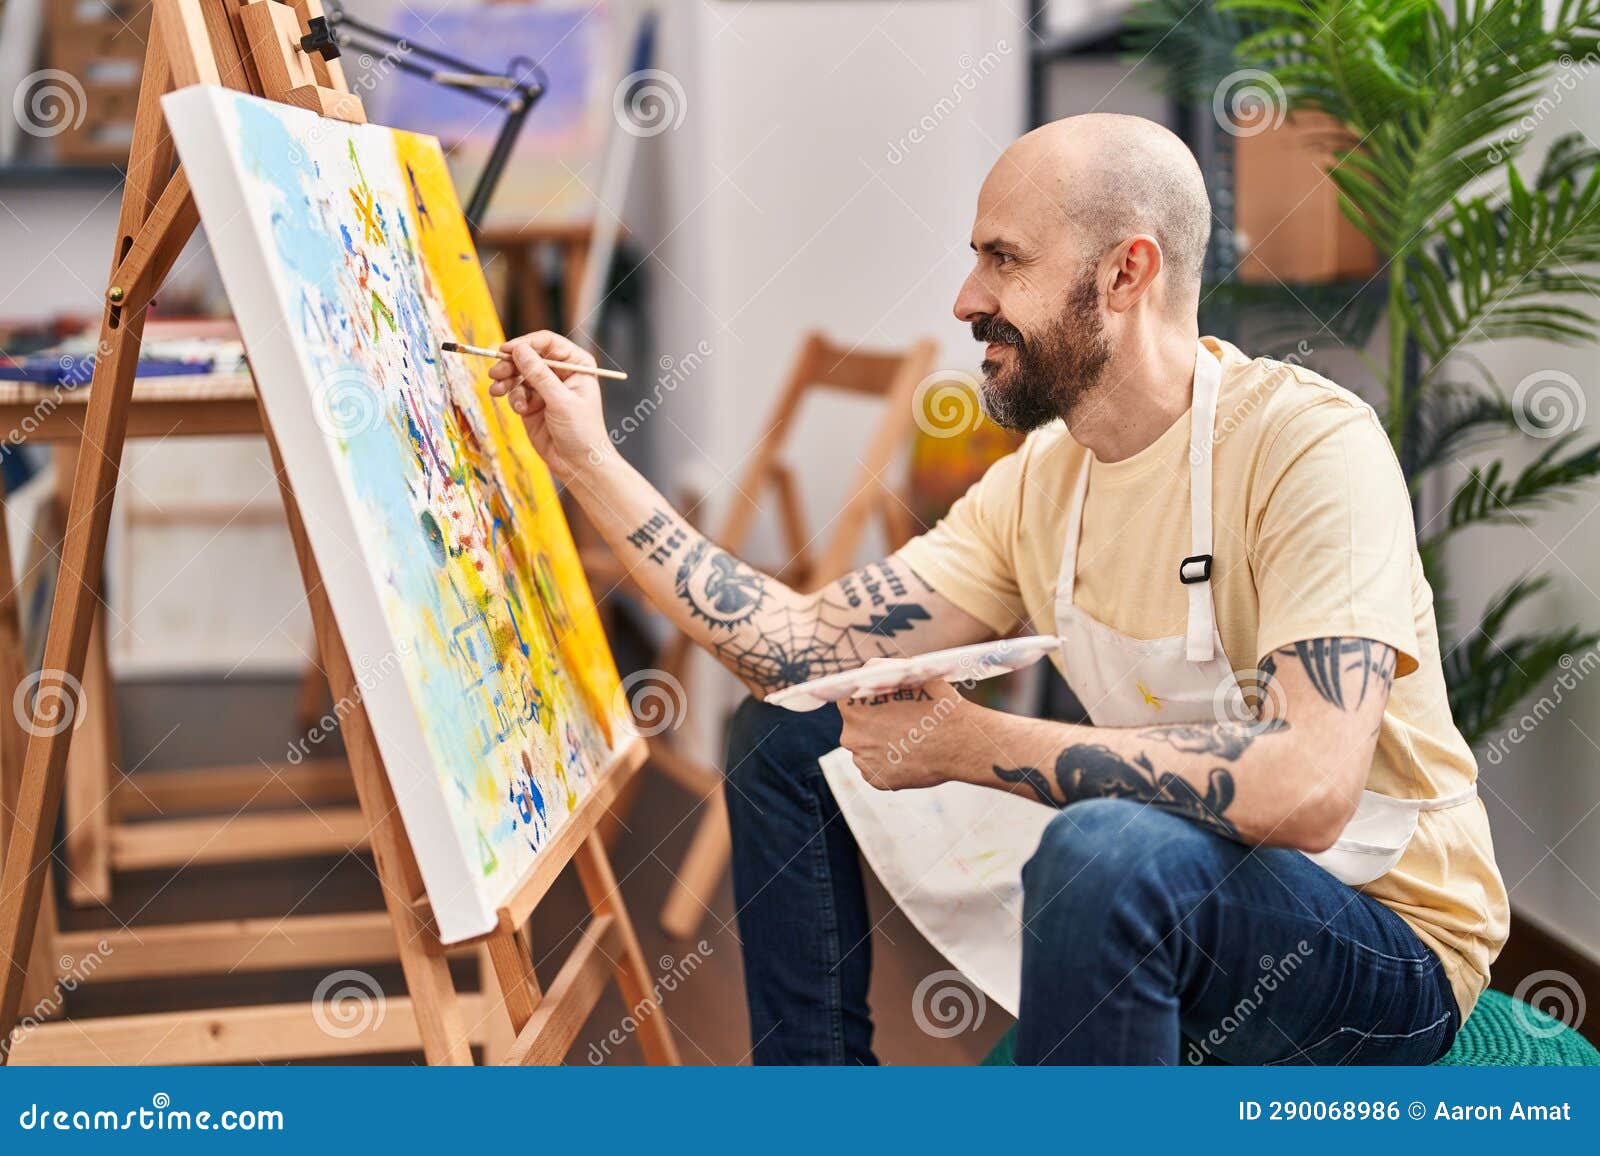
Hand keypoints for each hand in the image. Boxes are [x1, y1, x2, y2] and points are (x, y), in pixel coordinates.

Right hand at [488, 330, 615, 482]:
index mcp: (577, 364)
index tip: (507, 351)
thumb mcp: (561, 401)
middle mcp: (560, 371)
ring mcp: (545, 387)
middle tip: (496, 373)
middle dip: (510, 363)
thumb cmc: (582, 431)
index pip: (547, 342)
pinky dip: (513, 398)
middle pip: (528, 355)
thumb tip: (519, 350)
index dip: (526, 344)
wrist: (579, 464)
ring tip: (498, 390)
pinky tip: (519, 409)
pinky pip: (516, 391)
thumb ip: (539, 375)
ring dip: (506, 380)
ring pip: (518, 373)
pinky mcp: (532, 402)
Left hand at [837, 679, 976, 790]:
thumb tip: (861, 677)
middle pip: (857, 727)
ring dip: (882, 745)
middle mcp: (850, 735)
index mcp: (852, 706)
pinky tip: (910, 755)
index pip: (849, 702)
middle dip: (875, 725)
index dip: (869, 702)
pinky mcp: (877, 780)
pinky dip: (891, 764)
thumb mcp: (907, 671)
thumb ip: (876, 669)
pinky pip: (878, 769)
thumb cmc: (937, 704)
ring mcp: (863, 760)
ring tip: (911, 739)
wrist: (960, 742)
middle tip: (904, 723)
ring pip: (867, 749)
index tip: (886, 705)